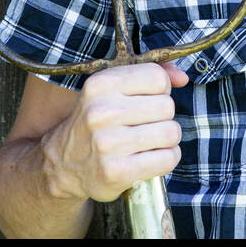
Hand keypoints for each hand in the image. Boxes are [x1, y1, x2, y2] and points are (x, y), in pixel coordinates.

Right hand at [40, 61, 188, 201]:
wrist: (63, 164)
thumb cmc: (96, 122)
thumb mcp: (111, 90)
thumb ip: (148, 75)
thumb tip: (182, 76)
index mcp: (100, 85)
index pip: (158, 78)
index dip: (159, 90)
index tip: (145, 101)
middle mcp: (101, 112)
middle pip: (167, 106)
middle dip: (162, 117)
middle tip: (143, 125)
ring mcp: (108, 144)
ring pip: (171, 133)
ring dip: (166, 140)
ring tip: (147, 142)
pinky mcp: (117, 172)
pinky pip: (168, 159)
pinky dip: (166, 159)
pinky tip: (148, 158)